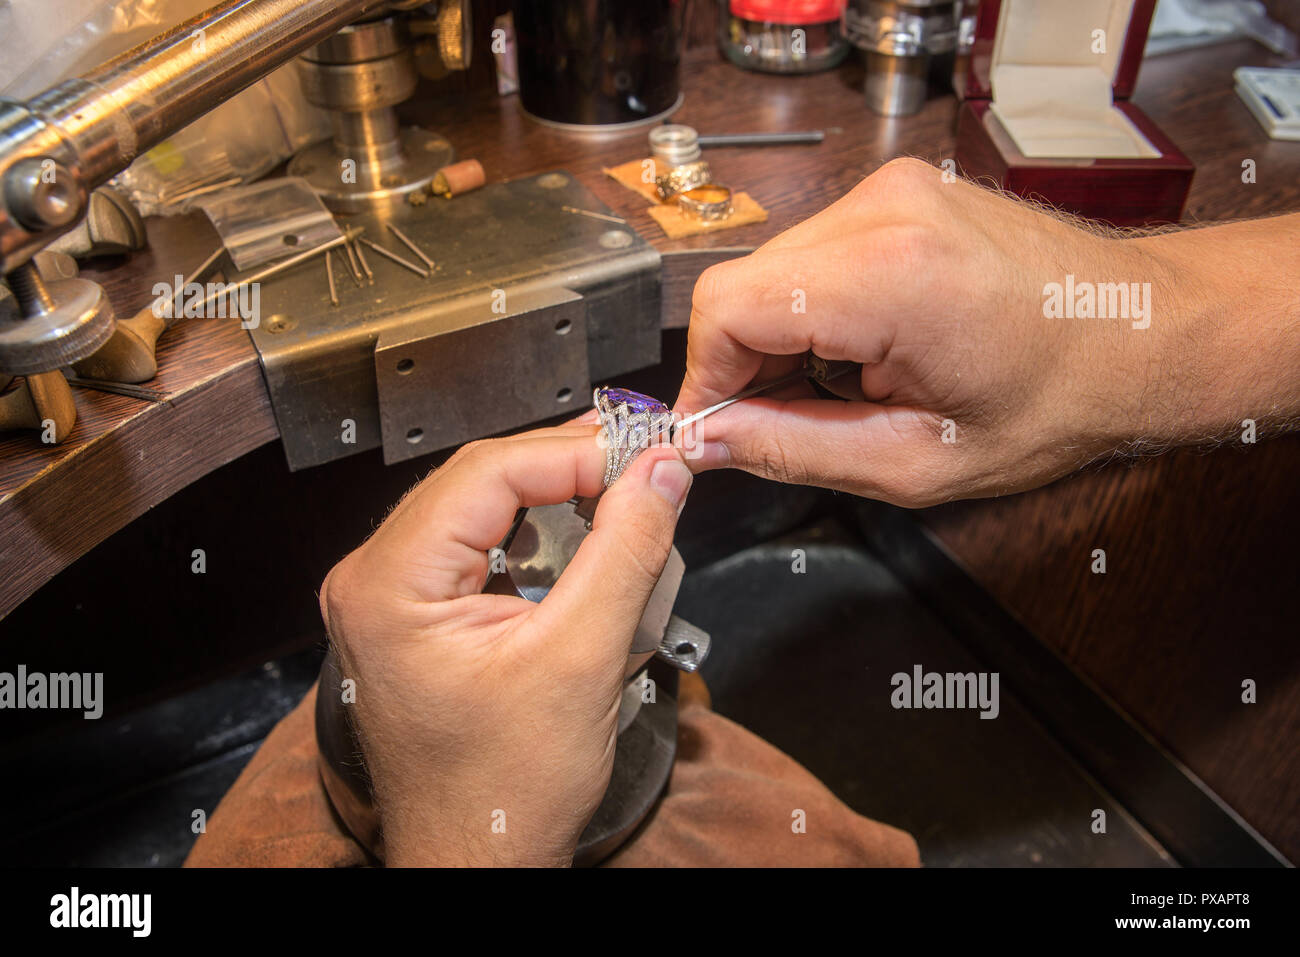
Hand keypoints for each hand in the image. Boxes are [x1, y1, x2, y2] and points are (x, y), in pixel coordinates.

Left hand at [318, 422, 692, 865]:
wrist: (477, 866)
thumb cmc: (500, 795)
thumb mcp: (579, 661)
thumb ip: (623, 553)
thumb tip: (657, 474)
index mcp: (388, 584)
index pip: (488, 471)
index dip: (574, 453)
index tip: (643, 456)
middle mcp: (375, 581)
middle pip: (483, 481)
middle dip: (569, 469)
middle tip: (645, 464)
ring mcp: (394, 598)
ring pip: (486, 508)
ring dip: (559, 498)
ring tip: (626, 495)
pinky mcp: (422, 615)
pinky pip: (484, 546)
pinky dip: (542, 537)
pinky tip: (588, 539)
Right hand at [677, 157, 1299, 505]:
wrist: (1143, 333)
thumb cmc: (1059, 401)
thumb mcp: (916, 461)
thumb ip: (793, 447)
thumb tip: (708, 440)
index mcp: (890, 275)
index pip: (727, 309)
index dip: (705, 378)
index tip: (715, 431)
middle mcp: (884, 211)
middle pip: (743, 286)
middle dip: (744, 363)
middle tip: (785, 423)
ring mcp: (892, 191)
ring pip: (773, 270)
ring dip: (782, 337)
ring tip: (848, 387)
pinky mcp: (899, 193)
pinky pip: (812, 254)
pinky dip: (814, 309)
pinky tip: (865, 351)